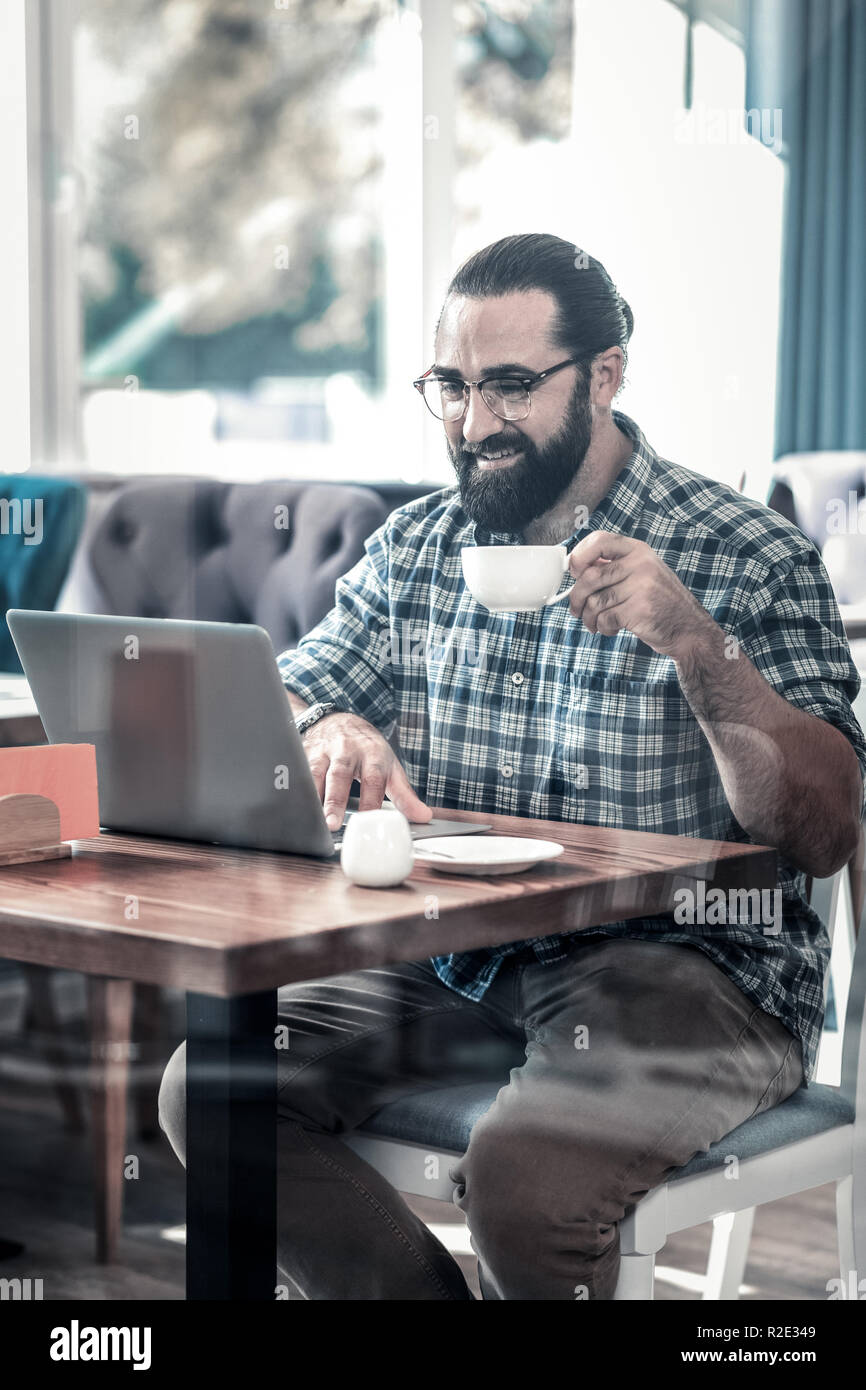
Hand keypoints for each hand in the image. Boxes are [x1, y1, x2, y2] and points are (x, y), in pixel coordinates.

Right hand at [300, 711, 432, 830]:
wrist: (339, 721)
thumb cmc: (368, 750)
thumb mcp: (390, 768)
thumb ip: (404, 794)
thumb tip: (424, 817)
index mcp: (373, 753)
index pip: (373, 778)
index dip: (371, 800)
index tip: (368, 820)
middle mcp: (347, 750)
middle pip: (340, 774)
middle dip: (335, 800)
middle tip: (332, 824)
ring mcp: (323, 751)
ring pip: (314, 773)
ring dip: (312, 797)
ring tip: (311, 820)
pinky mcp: (304, 753)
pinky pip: (297, 772)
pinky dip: (294, 789)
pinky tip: (293, 807)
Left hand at [567, 531, 716, 658]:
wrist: (690, 630)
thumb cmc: (661, 603)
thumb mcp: (643, 574)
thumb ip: (615, 567)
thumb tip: (576, 568)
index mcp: (639, 551)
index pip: (599, 540)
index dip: (579, 556)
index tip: (574, 572)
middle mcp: (640, 564)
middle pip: (589, 577)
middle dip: (576, 598)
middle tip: (577, 609)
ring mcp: (641, 586)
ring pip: (594, 602)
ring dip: (589, 618)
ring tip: (595, 624)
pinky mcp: (639, 610)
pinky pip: (604, 619)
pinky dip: (603, 628)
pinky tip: (612, 629)